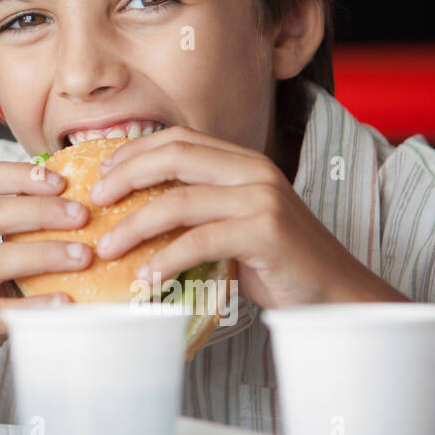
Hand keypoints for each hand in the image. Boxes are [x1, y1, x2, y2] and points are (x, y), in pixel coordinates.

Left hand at [88, 126, 397, 309]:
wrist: (339, 296)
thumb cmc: (280, 265)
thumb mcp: (234, 225)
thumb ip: (198, 210)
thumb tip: (134, 213)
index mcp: (244, 161)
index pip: (178, 138)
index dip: (134, 151)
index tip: (101, 173)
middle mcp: (254, 170)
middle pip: (173, 156)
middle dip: (125, 175)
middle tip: (95, 201)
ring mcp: (262, 198)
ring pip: (178, 200)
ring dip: (133, 226)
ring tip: (106, 248)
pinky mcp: (266, 232)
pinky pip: (199, 241)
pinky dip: (164, 260)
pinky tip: (144, 279)